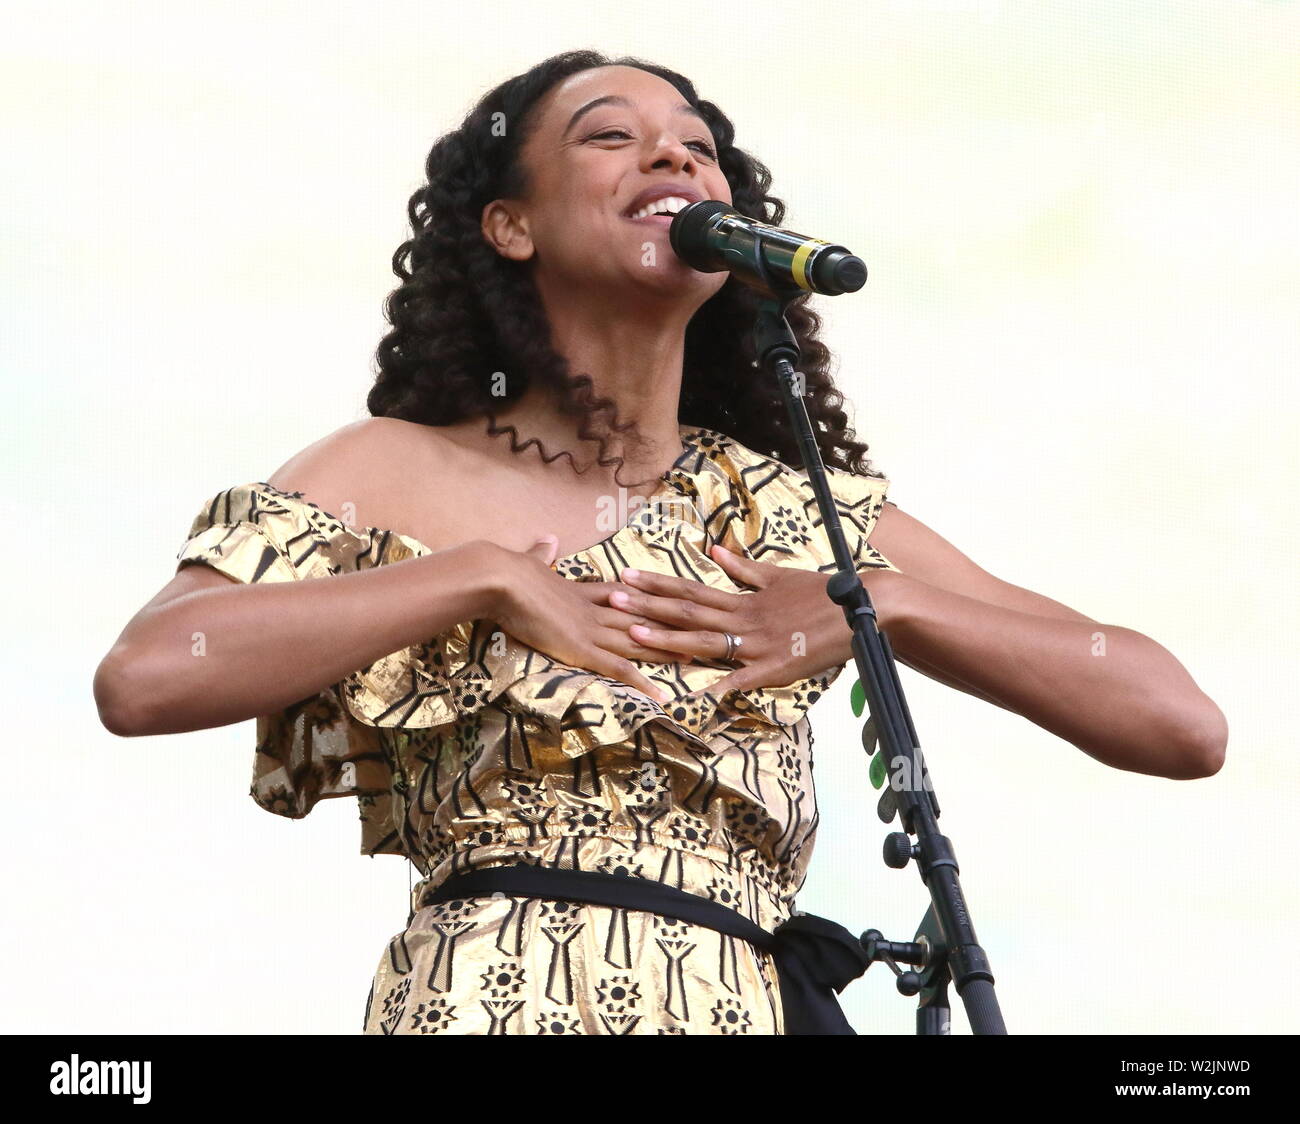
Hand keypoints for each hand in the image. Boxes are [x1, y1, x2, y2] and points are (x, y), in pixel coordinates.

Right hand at [484, 537, 686, 702]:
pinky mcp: (582, 649)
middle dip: (667, 625)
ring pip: (637, 640)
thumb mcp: (530, 561)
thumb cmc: (509, 571)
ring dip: (665, 650)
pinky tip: (660, 695)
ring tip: (692, 657)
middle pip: (639, 617)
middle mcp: (594, 609)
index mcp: (581, 590)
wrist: (503, 579)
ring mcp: (591, 630)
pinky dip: (641, 681)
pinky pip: (618, 668)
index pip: (621, 594)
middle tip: (695, 629)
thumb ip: (540, 554)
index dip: (644, 599)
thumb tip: (546, 540)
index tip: (666, 601)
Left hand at [610, 544, 903, 697]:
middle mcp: (744, 619)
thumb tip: (715, 552)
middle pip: (687, 612)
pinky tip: (691, 697)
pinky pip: (739, 681)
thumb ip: (743, 569)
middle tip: (611, 600)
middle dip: (647, 607)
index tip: (626, 577)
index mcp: (743, 598)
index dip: (656, 584)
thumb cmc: (822, 593)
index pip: (691, 589)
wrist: (863, 608)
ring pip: (704, 642)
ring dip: (666, 639)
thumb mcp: (779, 575)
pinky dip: (716, 689)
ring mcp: (757, 645)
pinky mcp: (775, 669)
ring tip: (632, 634)